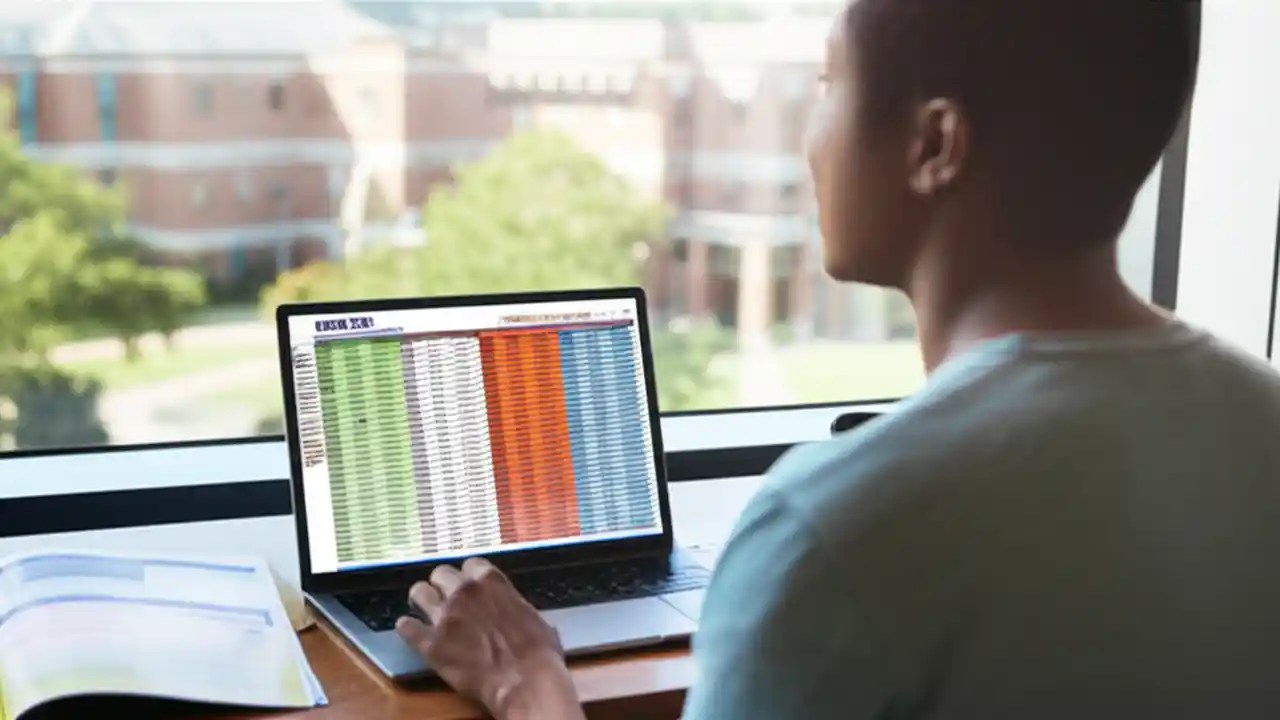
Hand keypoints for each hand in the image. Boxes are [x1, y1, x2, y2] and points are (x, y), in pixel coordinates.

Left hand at [396, 558, 583, 719]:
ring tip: (426, 610)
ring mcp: (444, 617)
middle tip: (447, 598)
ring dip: (423, 600)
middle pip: (440, 573)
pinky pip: (406, 627)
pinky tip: (411, 631)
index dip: (470, 577)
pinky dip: (408, 628)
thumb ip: (511, 603)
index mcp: (490, 581)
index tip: (471, 587)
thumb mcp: (531, 615)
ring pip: (418, 593)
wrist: (525, 681)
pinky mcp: (430, 645)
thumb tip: (509, 609)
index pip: (469, 564)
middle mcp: (463, 592)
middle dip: (443, 585)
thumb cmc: (538, 651)